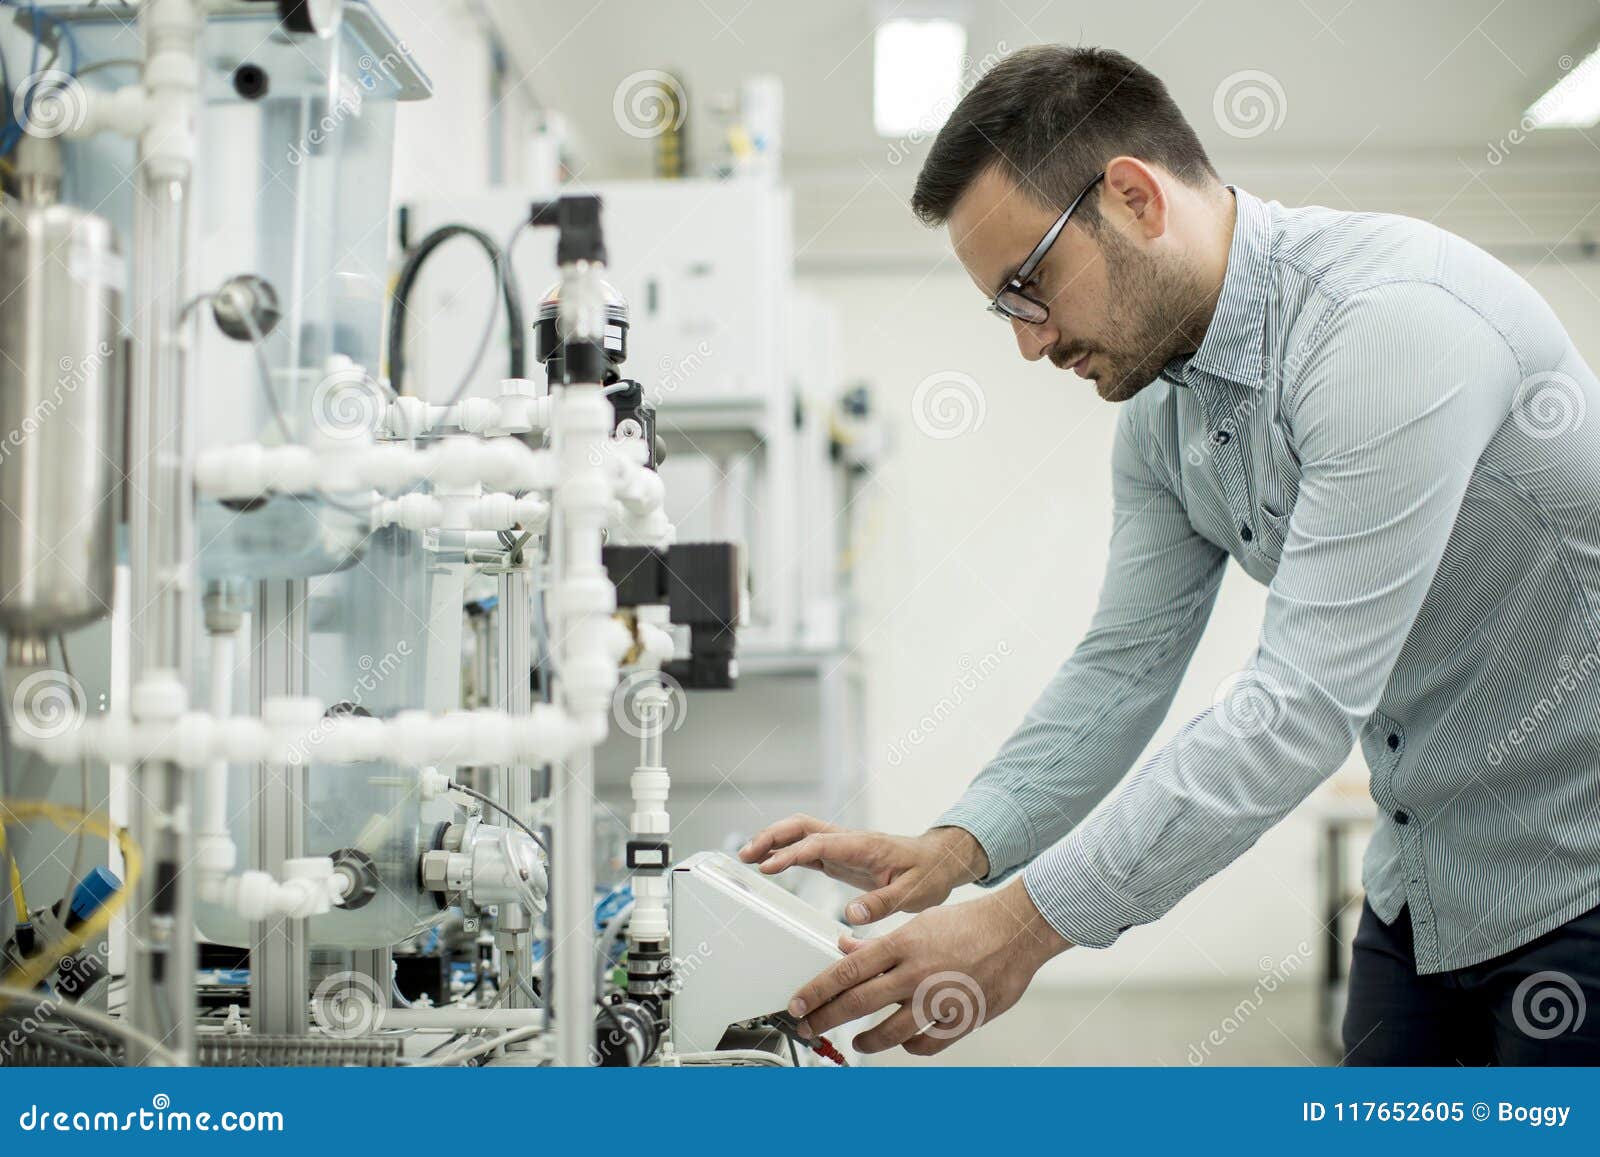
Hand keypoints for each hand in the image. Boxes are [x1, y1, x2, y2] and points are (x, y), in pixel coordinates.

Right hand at [738, 814, 989, 924]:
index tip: (767, 867)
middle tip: (745, 855)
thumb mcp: (914, 892)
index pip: (818, 843)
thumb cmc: (929, 873)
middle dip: (771, 836)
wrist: (941, 861)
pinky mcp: (842, 857)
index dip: (790, 854)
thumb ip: (882, 903)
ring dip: (774, 841)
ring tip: (747, 858)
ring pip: (801, 834)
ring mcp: (843, 847)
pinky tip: (771, 864)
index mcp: (863, 846)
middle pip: (801, 827)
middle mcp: (849, 841)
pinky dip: (786, 853)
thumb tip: (850, 915)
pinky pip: (808, 848)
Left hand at [787, 879, 1071, 1055]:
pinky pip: (926, 1043)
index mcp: (901, 944)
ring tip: (857, 1042)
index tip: (798, 1005)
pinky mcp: (961, 1018)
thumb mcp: (917, 923)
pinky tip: (902, 1043)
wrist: (1016, 930)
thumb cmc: (969, 923)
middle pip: (858, 1002)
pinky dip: (910, 1046)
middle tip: (809, 1029)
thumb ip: (878, 941)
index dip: (816, 992)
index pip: (846, 971)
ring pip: (889, 1031)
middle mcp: (915, 972)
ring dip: (867, 1040)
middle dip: (826, 1019)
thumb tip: (844, 947)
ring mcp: (938, 998)